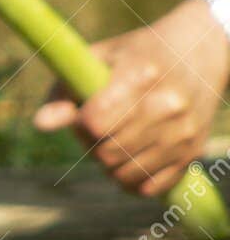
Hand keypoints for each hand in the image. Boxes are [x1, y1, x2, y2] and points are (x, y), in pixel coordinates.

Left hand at [34, 0, 229, 196]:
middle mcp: (167, 105)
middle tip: (96, 129)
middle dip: (90, 145)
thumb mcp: (98, 59)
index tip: (82, 113)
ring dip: (107, 165)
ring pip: (124, 174)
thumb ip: (64, 92)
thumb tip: (40, 125)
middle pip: (107, 152)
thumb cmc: (135, 55)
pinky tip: (128, 160)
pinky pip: (148, 188)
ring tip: (113, 141)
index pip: (94, 122)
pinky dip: (130, 181)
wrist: (200, 52)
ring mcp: (183, 132)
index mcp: (140, 75)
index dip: (79, 124)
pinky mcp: (192, 153)